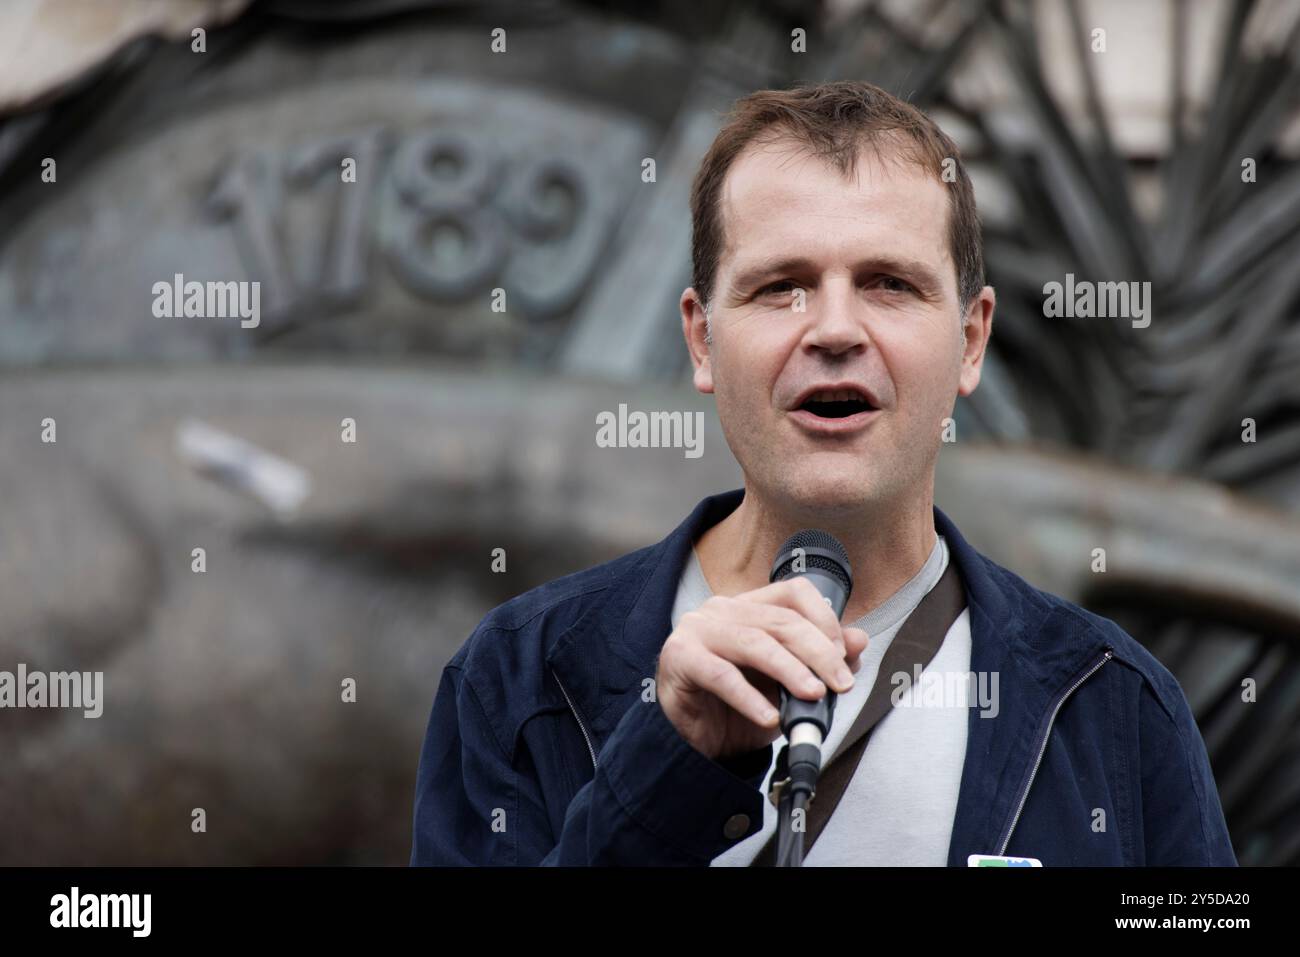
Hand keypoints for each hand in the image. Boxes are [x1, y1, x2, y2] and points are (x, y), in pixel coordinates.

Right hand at [655, 576, 868, 760]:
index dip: (824, 619)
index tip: (844, 654)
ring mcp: (698, 630)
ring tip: (813, 695)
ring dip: (791, 671)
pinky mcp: (679, 657)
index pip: (793, 593)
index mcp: (750, 607)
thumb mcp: (786, 687)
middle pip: (781, 620)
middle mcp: (723, 610)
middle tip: (839, 684)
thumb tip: (859, 641)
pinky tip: (769, 718)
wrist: (691, 742)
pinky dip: (749, 698)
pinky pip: (720, 675)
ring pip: (755, 642)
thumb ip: (819, 662)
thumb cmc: (736, 708)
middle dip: (818, 653)